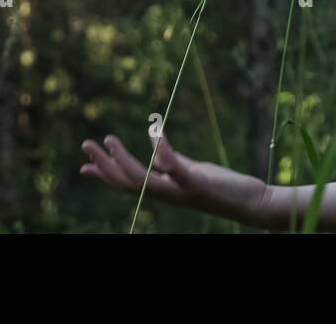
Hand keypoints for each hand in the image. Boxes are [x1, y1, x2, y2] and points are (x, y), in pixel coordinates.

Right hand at [80, 128, 269, 226]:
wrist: (251, 202)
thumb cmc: (223, 187)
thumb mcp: (193, 172)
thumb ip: (174, 164)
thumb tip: (159, 153)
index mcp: (166, 189)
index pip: (128, 184)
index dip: (105, 176)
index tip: (83, 167)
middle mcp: (168, 193)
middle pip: (127, 182)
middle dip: (104, 165)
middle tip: (86, 144)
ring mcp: (181, 190)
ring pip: (142, 179)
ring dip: (122, 160)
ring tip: (108, 139)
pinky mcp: (197, 184)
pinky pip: (174, 169)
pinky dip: (162, 152)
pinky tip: (154, 134)